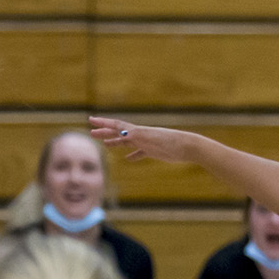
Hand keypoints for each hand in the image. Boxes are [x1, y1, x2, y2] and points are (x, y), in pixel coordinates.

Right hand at [89, 117, 203, 163]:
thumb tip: (122, 135)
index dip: (103, 123)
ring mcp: (146, 142)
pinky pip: (139, 152)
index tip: (91, 120)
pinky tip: (128, 159)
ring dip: (115, 143)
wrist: (188, 147)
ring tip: (105, 144)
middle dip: (105, 132)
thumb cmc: (171, 142)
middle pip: (118, 133)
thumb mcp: (150, 139)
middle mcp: (140, 135)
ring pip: (127, 142)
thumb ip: (136, 137)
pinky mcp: (154, 151)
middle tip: (91, 133)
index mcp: (138, 131)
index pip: (116, 126)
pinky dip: (133, 155)